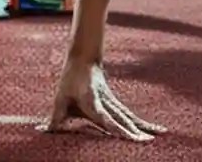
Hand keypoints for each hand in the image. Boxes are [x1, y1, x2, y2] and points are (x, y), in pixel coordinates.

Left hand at [37, 58, 165, 141]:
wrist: (84, 59)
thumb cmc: (70, 79)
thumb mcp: (60, 97)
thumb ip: (55, 117)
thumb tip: (43, 131)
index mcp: (92, 101)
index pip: (106, 118)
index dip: (116, 128)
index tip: (127, 135)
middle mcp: (106, 103)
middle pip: (122, 119)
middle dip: (133, 131)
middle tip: (145, 142)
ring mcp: (113, 103)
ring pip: (129, 117)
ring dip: (142, 128)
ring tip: (155, 139)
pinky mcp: (116, 105)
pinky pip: (131, 116)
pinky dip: (143, 124)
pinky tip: (157, 132)